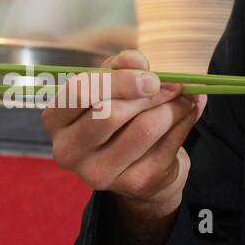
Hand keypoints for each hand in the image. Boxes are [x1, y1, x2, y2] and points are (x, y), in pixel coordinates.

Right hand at [42, 49, 204, 219]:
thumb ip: (121, 67)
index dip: (119, 80)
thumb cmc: (120, 116)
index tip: (149, 76)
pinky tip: (188, 112)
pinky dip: (185, 122)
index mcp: (56, 119)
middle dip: (149, 94)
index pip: (80, 92)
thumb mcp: (114, 86)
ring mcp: (98, 173)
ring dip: (173, 107)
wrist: (140, 164)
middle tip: (173, 85)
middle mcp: (69, 151)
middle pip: (110, 113)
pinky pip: (168, 144)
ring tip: (183, 98)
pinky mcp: (132, 183)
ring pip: (144, 128)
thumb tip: (137, 61)